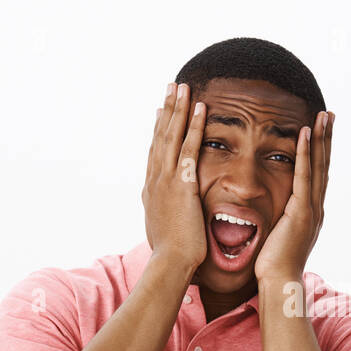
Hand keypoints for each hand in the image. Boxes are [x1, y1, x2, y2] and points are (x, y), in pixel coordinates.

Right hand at [141, 82, 207, 274]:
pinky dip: (194, 126)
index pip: (155, 152)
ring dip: (178, 109)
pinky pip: (189, 147)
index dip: (158, 130)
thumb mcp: (163, 227)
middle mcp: (155, 180)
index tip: (161, 111)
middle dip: (166, 110)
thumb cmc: (170, 253)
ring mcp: (166, 180)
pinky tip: (200, 107)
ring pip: (171, 136)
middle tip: (171, 87)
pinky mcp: (182, 183)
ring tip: (183, 87)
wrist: (171, 262)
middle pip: (160, 137)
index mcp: (151, 190)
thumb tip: (165, 212)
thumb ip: (165, 213)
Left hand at [255, 109, 333, 281]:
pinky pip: (304, 176)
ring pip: (319, 166)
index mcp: (310, 212)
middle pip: (324, 165)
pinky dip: (305, 154)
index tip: (321, 131)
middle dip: (326, 139)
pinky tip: (305, 134)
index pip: (317, 175)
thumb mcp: (277, 236)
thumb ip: (278, 221)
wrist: (278, 281)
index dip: (320, 152)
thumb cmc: (272, 264)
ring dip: (321, 139)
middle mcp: (316, 207)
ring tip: (324, 116)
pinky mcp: (301, 211)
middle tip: (329, 114)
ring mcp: (311, 208)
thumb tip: (270, 215)